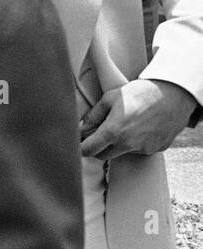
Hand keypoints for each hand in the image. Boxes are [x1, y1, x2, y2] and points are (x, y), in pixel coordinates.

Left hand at [79, 78, 198, 159]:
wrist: (173, 95)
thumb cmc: (139, 93)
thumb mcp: (110, 98)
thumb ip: (93, 116)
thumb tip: (81, 128)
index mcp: (113, 131)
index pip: (89, 150)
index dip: (80, 149)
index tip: (77, 145)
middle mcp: (127, 144)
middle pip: (102, 155)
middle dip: (97, 147)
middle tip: (97, 134)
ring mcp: (143, 148)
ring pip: (121, 152)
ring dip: (117, 144)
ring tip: (125, 124)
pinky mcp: (155, 149)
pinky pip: (138, 149)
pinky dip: (134, 142)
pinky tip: (140, 127)